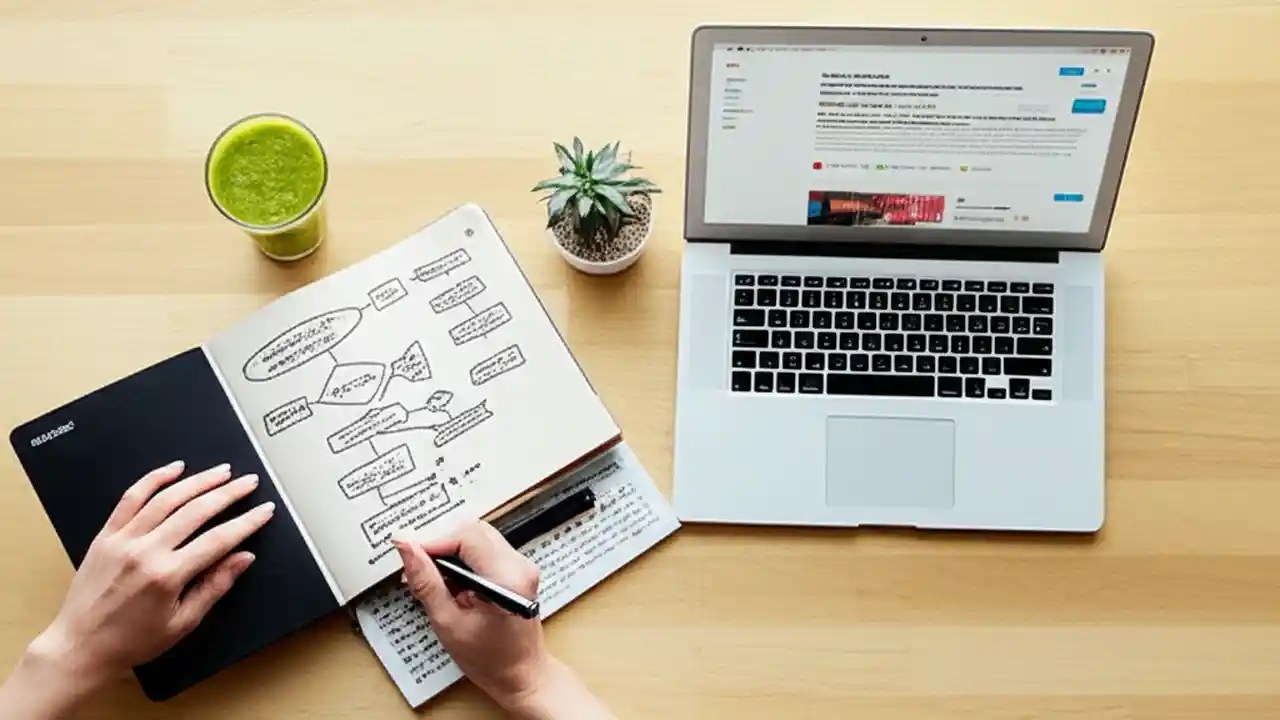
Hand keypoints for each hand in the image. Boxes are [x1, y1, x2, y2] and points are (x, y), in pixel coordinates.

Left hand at [0, 460, 273, 717]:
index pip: (218, 540)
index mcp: (168, 576)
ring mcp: (123, 540)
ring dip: (198, 481)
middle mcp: (145, 552)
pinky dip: (153, 479)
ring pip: (167, 499)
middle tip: (249, 482)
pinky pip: (130, 498)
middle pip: (196, 511)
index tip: (264, 510)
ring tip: (222, 472)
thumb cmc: (132, 641)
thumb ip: (215, 586)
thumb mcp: (182, 622)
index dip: (246, 522)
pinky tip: (174, 469)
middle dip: (228, 493)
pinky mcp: (105, 536)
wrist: (80, 646)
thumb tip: (243, 557)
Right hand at [394, 523, 613, 718]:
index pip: (466, 536)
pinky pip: (484, 550)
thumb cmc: (490, 659)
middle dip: (440, 545)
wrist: (521, 675)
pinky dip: (462, 560)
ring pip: (476, 537)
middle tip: (417, 568)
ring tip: (431, 579)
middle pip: (472, 530)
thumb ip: (426, 581)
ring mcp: (520, 565)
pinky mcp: (516, 569)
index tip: (408, 552)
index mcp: (506, 577)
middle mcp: (519, 565)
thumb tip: (406, 548)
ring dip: (450, 552)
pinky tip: (449, 582)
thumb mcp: (448, 622)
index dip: (432, 541)